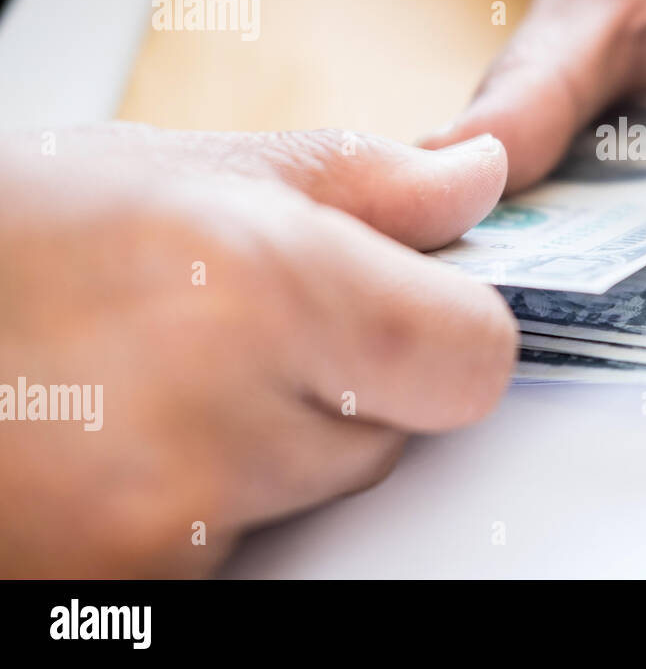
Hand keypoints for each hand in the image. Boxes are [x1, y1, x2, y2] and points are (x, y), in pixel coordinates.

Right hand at [0, 124, 514, 575]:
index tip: (420, 307)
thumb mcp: (184, 169)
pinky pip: (244, 554)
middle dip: (351, 387)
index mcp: (265, 287)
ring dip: (277, 450)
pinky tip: (131, 445)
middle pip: (401, 435)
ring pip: (325, 499)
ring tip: (166, 384)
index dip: (458, 330)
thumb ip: (363, 183)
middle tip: (243, 333)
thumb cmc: (5, 237)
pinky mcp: (128, 594)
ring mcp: (168, 533)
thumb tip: (481, 183)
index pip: (476, 358)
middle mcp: (222, 424)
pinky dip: (212, 509)